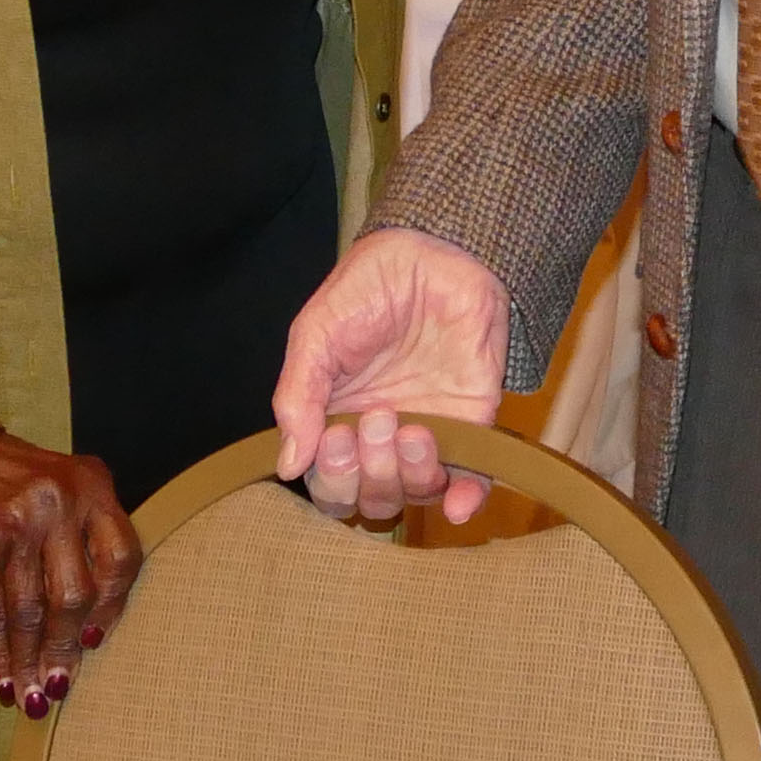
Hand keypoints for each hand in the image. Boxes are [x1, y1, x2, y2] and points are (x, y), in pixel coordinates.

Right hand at [0, 360, 135, 718]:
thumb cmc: (14, 480)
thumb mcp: (67, 485)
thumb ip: (90, 534)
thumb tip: (98, 619)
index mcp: (91, 487)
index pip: (121, 557)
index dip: (114, 606)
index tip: (100, 640)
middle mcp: (56, 506)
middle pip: (74, 594)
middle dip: (68, 648)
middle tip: (64, 685)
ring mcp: (14, 528)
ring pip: (30, 612)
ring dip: (33, 662)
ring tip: (37, 697)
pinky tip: (3, 682)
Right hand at [273, 227, 509, 522]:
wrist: (435, 255)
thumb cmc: (367, 290)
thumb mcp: (315, 336)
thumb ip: (298, 397)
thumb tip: (287, 465)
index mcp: (335, 422)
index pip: (328, 485)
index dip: (331, 478)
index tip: (336, 438)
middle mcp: (380, 439)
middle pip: (370, 498)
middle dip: (368, 475)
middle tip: (374, 421)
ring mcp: (428, 434)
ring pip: (415, 493)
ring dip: (410, 475)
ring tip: (412, 428)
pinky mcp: (473, 424)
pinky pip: (473, 480)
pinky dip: (466, 500)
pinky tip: (458, 505)